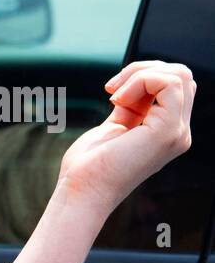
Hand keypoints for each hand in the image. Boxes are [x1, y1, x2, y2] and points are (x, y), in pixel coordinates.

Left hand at [56, 60, 194, 215]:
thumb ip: (131, 107)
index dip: (144, 78)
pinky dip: (140, 80)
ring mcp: (177, 132)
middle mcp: (178, 132)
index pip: (175, 86)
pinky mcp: (167, 131)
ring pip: (178, 75)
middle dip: (143, 70)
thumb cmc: (89, 165)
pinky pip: (169, 83)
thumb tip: (135, 82)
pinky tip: (117, 100)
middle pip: (181, 76)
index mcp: (167, 131)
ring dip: (140, 74)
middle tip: (112, 89)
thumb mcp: (115, 127)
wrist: (81, 192)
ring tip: (114, 95)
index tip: (113, 93)